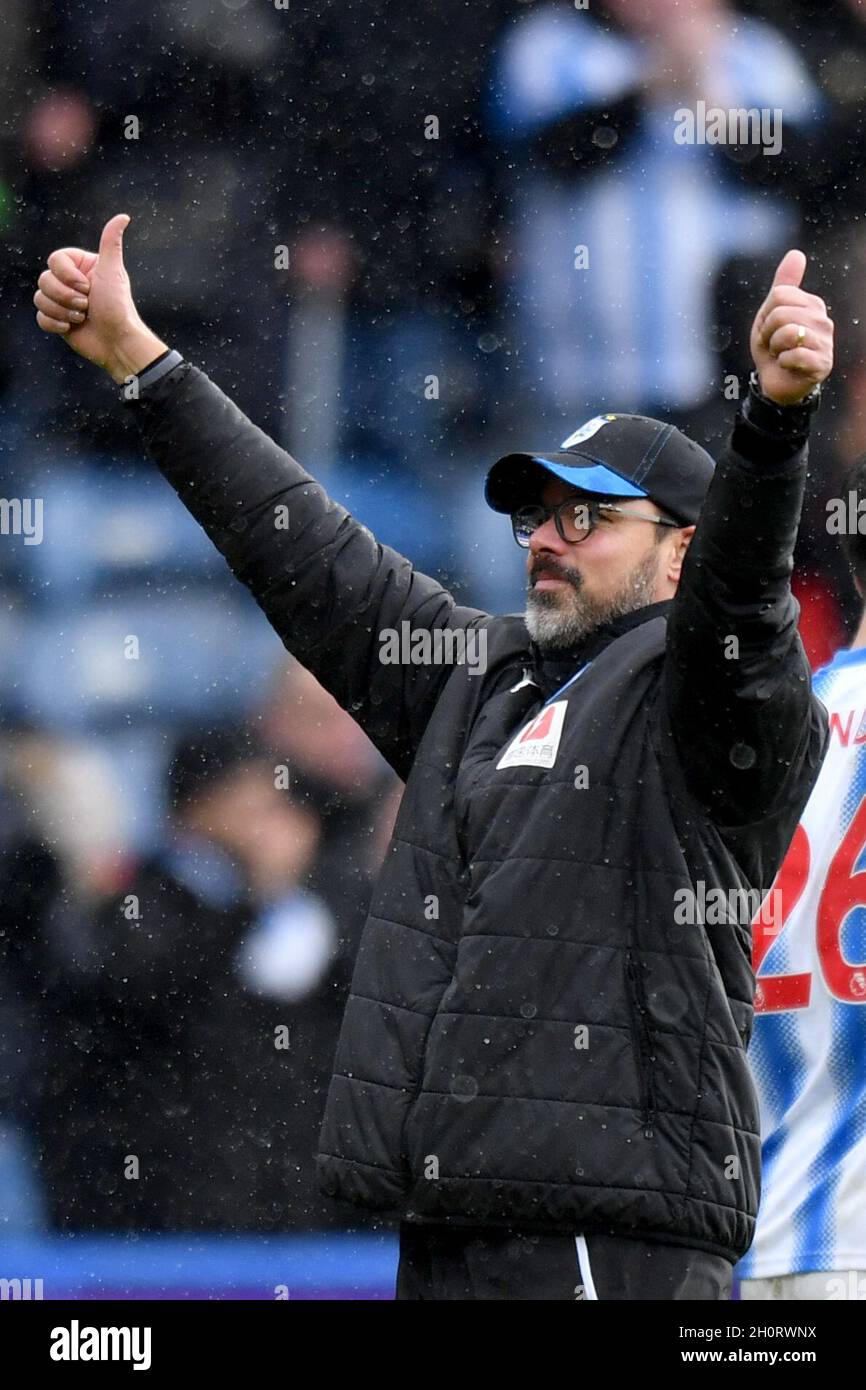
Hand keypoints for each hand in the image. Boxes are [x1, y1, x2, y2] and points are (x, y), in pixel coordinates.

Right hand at [34, 213, 167, 382]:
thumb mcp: (113, 271)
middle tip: (87, 306)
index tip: (87, 287)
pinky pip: (40, 317)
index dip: (66, 275)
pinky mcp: (57, 320)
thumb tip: (123, 217)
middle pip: (44, 279)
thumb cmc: (118, 306)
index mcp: (80, 266)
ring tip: (82, 318)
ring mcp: (62, 301)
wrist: (117, 342)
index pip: (54, 260)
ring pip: (39, 298)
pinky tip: (72, 329)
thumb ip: (111, 243)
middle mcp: (69, 282)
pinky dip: (55, 324)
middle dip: (66, 296)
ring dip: (62, 311)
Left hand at [750, 249, 833, 405]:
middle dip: (768, 333)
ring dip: (775, 348)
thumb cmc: (774, 347)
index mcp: (812, 304)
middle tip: (774, 345)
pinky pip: (794, 355)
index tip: (769, 330)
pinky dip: (783, 363)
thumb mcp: (771, 313)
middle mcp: (823, 320)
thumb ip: (784, 285)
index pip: (780, 295)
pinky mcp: (823, 364)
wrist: (775, 382)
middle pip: (781, 313)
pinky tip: (788, 366)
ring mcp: (826, 342)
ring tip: (781, 354)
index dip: (766, 315)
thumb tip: (796, 253)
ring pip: (787, 333)